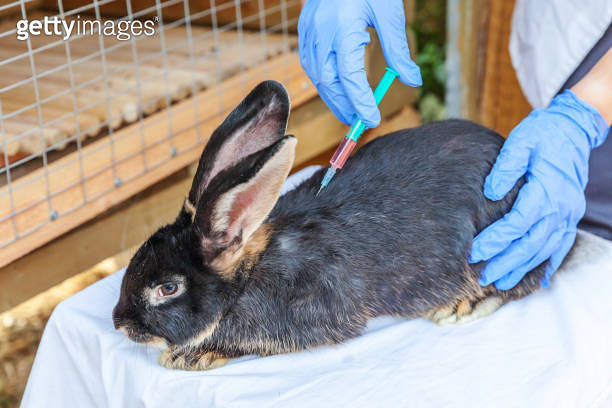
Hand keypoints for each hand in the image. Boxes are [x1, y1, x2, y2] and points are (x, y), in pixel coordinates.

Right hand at [298, 0, 421, 127]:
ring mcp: (308, 32)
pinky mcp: (304, 30)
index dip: (360, 103)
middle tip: (361, 122)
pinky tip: (337, 88)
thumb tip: (412, 80)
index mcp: (342, 28)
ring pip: (316, 76)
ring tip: (350, 110)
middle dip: (344, 106)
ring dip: (332, 96)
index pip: (350, 78)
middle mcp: (320, 33)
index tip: (372, 120)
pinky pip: (310, 64)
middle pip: (328, 83)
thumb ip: (399, 50)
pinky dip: (324, 80)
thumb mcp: (390, 13)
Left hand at [470, 90, 608, 289]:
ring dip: (523, 269)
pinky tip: (538, 280)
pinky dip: (549, 263)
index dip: (495, 241)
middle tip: (482, 278)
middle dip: (506, 264)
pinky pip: (561, 245)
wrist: (574, 129)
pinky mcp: (570, 214)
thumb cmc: (543, 134)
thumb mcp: (521, 142)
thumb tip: (489, 192)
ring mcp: (569, 213)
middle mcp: (561, 207)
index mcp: (547, 190)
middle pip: (531, 244)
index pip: (517, 224)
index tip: (472, 252)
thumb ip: (505, 168)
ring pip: (546, 249)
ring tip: (501, 284)